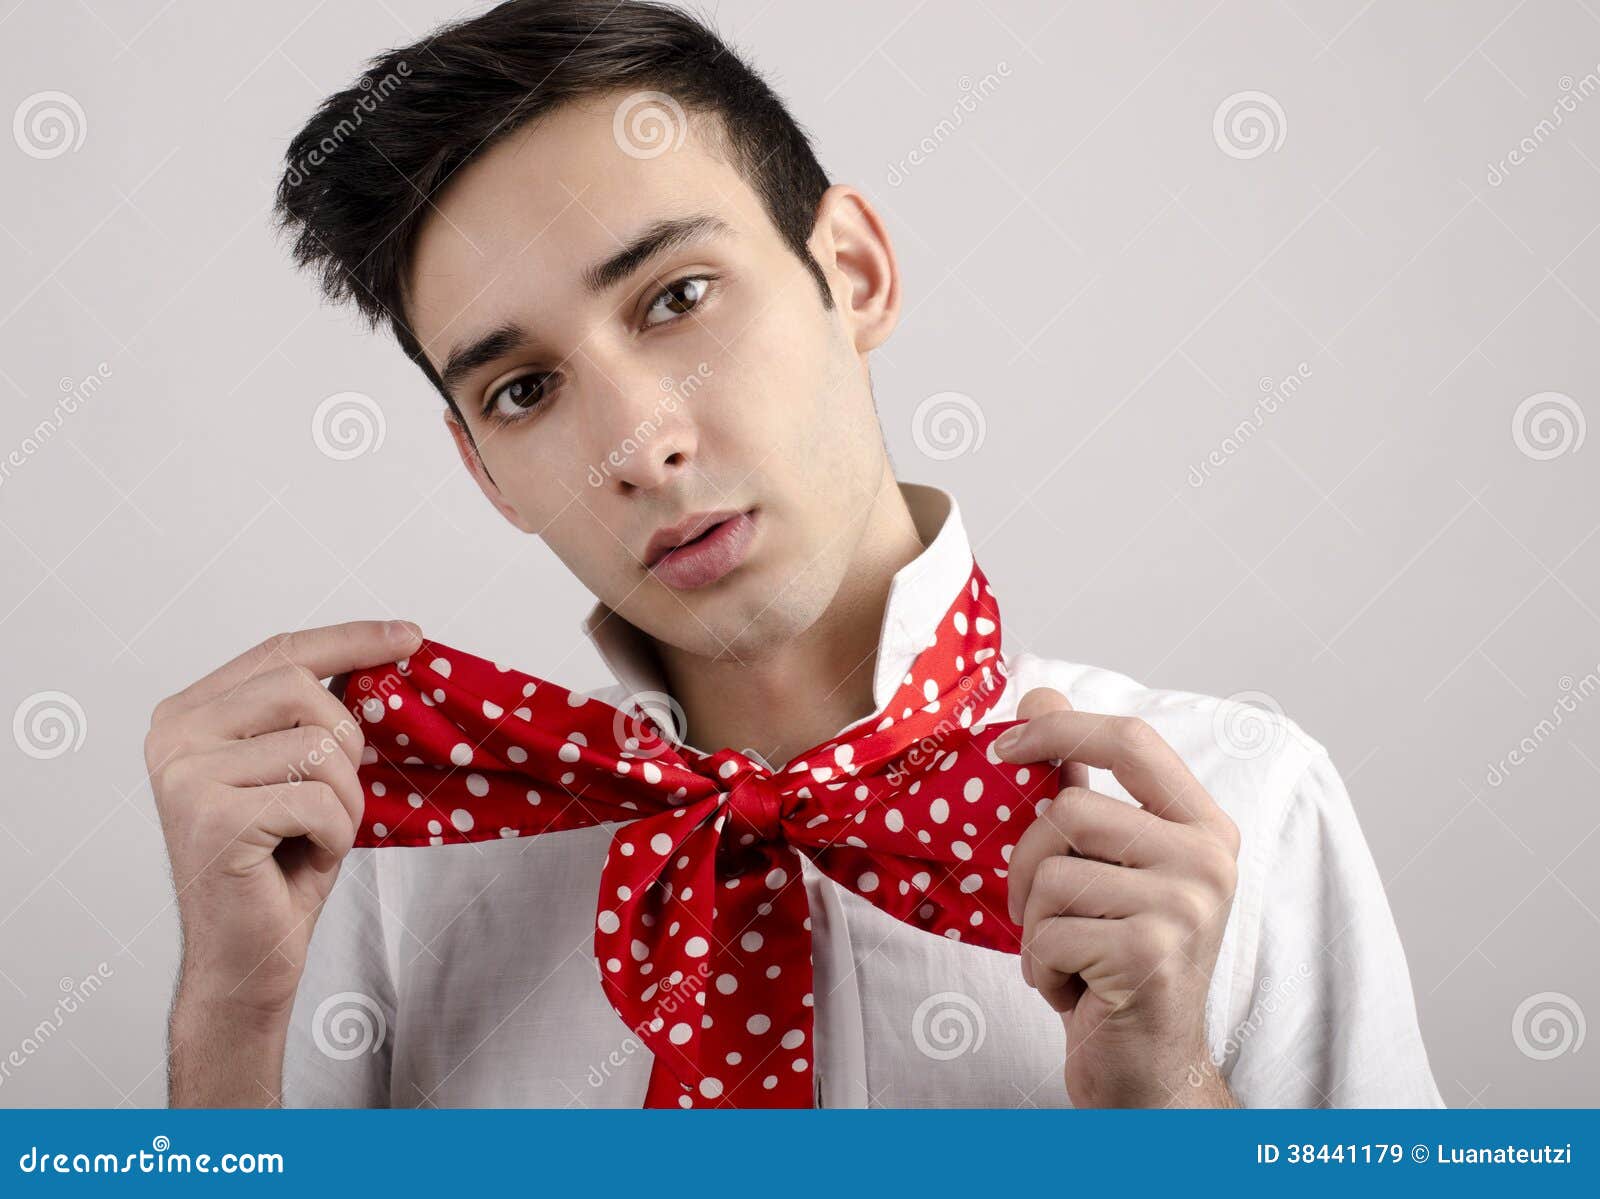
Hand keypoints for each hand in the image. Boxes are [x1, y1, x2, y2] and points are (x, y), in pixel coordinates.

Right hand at [146, 620, 419, 1026]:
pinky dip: (334, 834)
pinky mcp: (213, 817)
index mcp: (190, 714)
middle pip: (300, 686)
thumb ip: (314, 716)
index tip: (410, 634)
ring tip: (315, 835)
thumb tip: (382, 656)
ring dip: (343, 799)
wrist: (245, 957)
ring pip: (317, 745)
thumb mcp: (300, 773)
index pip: (281, 651)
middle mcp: (175, 736)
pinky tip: (302, 860)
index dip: (351, 639)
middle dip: (346, 742)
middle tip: (336, 796)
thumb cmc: (278, 865)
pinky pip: (317, 799)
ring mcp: (186, 775)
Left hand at [995, 687, 1240, 1107]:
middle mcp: (1207, 860)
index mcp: (1202, 826)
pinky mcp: (1152, 957)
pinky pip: (1049, 935)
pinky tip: (1077, 992)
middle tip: (1045, 914)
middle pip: (1070, 814)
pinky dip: (1041, 969)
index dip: (1061, 729)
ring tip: (1070, 957)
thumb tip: (1039, 694)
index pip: (1132, 739)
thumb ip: (1082, 786)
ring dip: (1036, 927)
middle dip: (1029, 868)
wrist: (1148, 1069)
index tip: (1006, 745)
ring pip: (1052, 877)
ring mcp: (1186, 908)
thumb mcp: (1106, 868)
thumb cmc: (1118, 961)